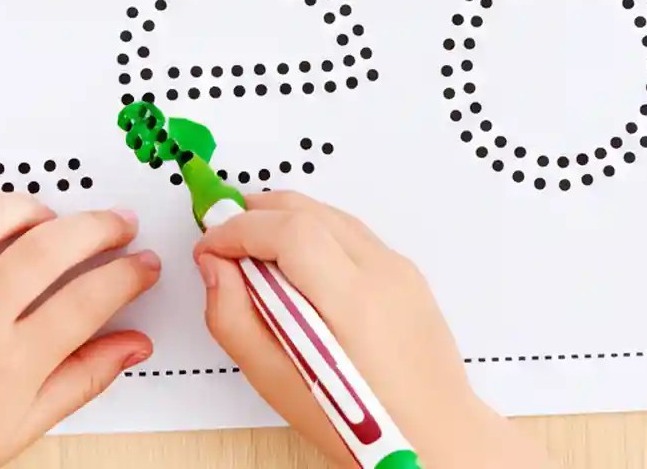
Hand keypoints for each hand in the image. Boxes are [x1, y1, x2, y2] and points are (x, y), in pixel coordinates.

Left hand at [0, 188, 161, 468]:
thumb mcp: (21, 426)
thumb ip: (82, 379)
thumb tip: (131, 347)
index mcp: (9, 364)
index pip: (89, 300)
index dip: (128, 274)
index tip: (141, 264)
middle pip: (49, 249)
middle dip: (98, 227)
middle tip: (114, 224)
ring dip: (25, 206)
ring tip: (43, 215)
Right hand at [194, 192, 547, 468]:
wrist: (436, 436)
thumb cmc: (364, 425)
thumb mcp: (278, 382)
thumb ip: (234, 319)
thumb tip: (215, 268)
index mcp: (352, 303)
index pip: (287, 232)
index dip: (238, 230)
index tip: (210, 245)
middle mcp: (382, 274)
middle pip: (308, 211)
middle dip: (256, 212)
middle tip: (222, 232)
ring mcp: (400, 270)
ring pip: (331, 216)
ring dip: (285, 218)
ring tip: (251, 245)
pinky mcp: (407, 274)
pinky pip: (353, 234)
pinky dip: (316, 233)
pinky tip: (295, 262)